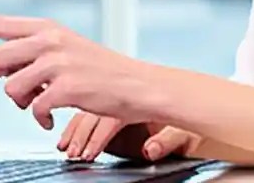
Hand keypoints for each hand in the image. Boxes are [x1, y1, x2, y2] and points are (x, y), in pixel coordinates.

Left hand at [0, 15, 159, 129]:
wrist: (137, 85)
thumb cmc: (101, 70)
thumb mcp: (67, 47)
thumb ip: (34, 50)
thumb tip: (0, 63)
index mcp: (48, 28)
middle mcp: (50, 40)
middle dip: (2, 79)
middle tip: (23, 88)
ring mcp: (58, 62)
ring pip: (10, 87)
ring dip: (22, 102)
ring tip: (41, 102)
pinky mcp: (66, 85)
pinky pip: (33, 108)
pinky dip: (39, 118)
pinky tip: (51, 117)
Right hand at [57, 114, 201, 162]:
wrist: (190, 108)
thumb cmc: (186, 125)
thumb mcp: (181, 133)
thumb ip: (166, 141)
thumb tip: (151, 150)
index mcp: (141, 101)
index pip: (111, 119)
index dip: (97, 139)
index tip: (86, 154)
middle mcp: (127, 97)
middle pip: (94, 112)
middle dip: (79, 135)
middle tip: (70, 152)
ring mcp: (117, 100)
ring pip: (87, 109)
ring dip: (72, 129)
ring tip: (63, 146)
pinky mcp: (112, 106)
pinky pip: (87, 110)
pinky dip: (75, 123)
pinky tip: (65, 134)